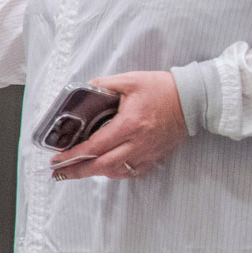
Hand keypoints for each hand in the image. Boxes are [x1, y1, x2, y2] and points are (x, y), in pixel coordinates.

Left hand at [52, 69, 185, 181]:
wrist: (194, 98)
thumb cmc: (164, 89)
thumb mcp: (130, 80)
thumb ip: (104, 84)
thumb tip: (86, 88)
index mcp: (129, 125)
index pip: (95, 146)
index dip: (73, 155)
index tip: (57, 159)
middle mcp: (137, 143)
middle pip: (102, 165)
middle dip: (77, 171)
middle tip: (58, 173)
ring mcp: (148, 152)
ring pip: (117, 171)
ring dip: (95, 173)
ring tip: (77, 170)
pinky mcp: (156, 156)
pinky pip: (133, 171)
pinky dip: (116, 173)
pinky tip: (105, 169)